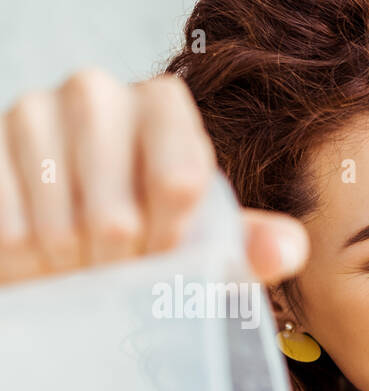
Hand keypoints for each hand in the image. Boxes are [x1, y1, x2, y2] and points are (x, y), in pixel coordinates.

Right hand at [0, 68, 307, 285]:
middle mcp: (98, 93)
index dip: (174, 232)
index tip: (168, 252)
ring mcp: (34, 111)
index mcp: (162, 105)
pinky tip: (38, 250)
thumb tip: (287, 250)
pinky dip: (29, 256)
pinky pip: (11, 224)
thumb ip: (249, 245)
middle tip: (120, 265)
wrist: (59, 241)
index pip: (181, 172)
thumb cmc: (142, 236)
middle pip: (118, 207)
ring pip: (63, 222)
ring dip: (75, 262)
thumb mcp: (204, 243)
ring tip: (81, 260)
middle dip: (123, 258)